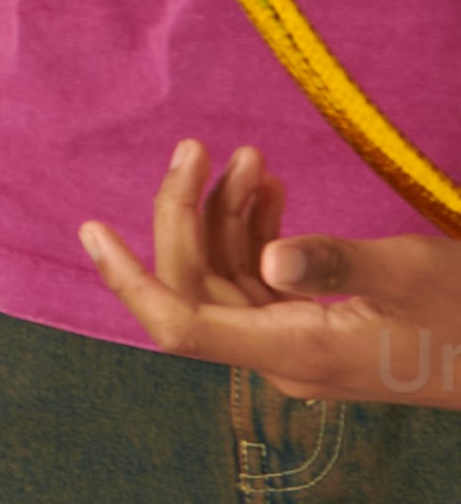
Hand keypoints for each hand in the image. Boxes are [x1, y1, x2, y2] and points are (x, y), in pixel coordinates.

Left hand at [80, 133, 460, 403]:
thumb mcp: (412, 274)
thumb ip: (339, 263)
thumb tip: (271, 258)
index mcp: (294, 350)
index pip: (182, 324)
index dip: (128, 279)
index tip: (90, 229)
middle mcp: (282, 355)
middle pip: (201, 287)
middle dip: (188, 216)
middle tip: (198, 148)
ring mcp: (300, 345)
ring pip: (232, 279)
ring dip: (227, 217)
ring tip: (242, 156)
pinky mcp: (321, 330)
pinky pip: (265, 281)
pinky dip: (257, 233)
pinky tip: (266, 189)